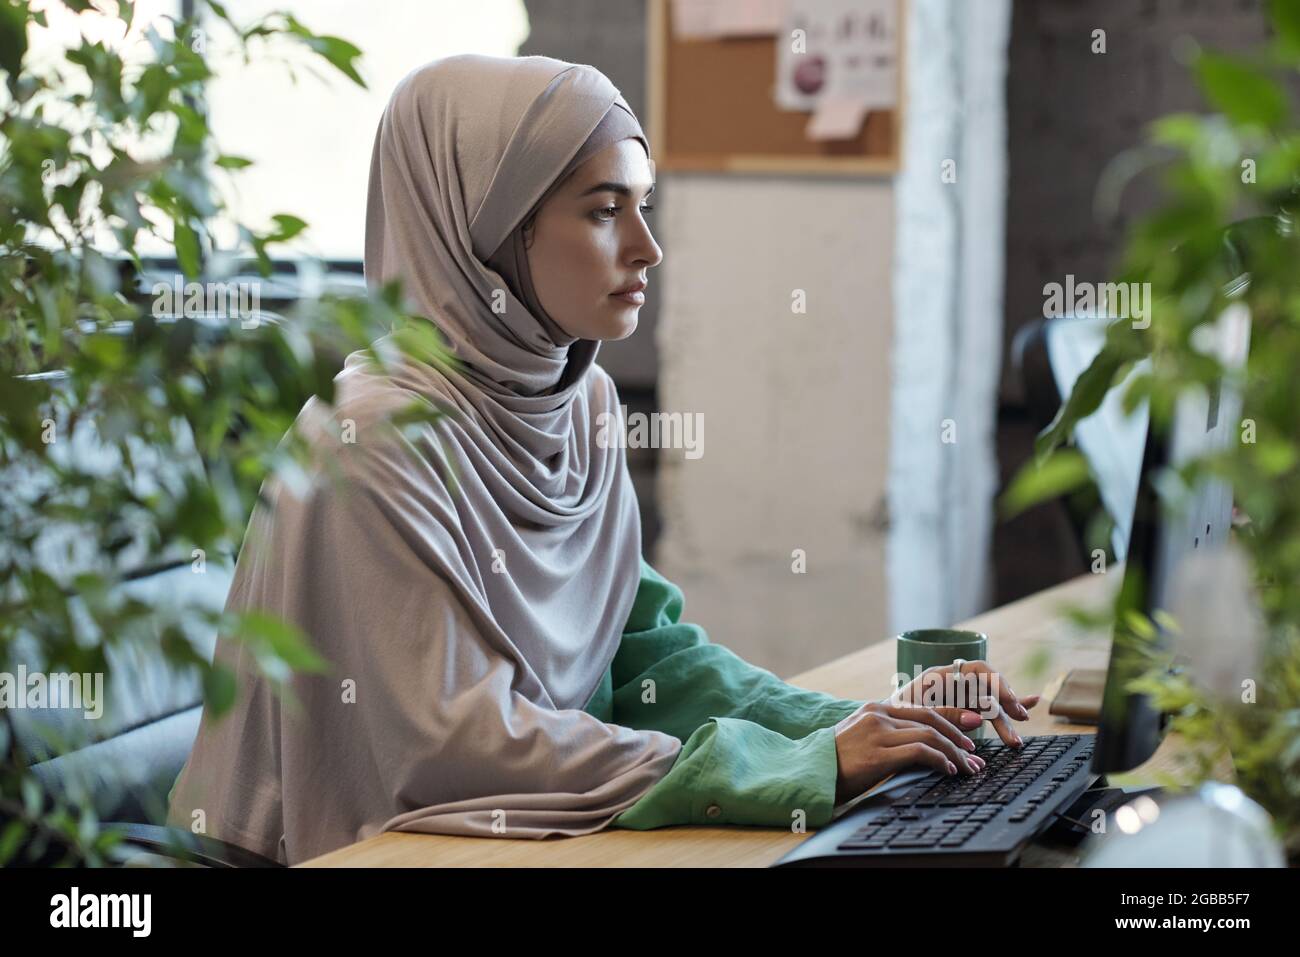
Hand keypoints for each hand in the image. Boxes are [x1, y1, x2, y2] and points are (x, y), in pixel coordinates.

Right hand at [831, 700, 988, 805]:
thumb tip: (917, 744)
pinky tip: (948, 771)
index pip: (923, 708)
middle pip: (932, 719)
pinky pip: (920, 752)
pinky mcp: (878, 753)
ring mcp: (877, 732)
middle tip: (975, 754)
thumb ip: (886, 733)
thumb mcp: (861, 738)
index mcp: (876, 708)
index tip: (972, 730)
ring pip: (930, 735)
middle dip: (959, 737)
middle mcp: (878, 714)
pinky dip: (940, 761)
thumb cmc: (835, 761)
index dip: (952, 717)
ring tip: (967, 768)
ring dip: (955, 753)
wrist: (810, 772)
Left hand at [892, 658, 1040, 748]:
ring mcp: (960, 695)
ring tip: (1017, 735)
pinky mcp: (964, 709)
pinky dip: (1010, 704)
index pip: (978, 670)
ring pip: (991, 700)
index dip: (996, 684)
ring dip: (1007, 716)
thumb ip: (945, 715)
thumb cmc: (891, 718)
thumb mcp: (913, 715)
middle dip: (1006, 704)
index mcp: (940, 675)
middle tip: (1019, 723)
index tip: (1006, 704)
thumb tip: (978, 719)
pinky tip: (1033, 701)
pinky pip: (991, 704)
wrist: (879, 728)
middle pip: (989, 686)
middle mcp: (954, 682)